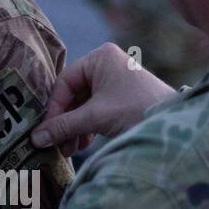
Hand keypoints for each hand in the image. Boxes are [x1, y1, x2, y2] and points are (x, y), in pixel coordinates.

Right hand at [32, 43, 174, 152]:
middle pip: (73, 95)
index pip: (65, 82)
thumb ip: (64, 126)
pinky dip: (87, 128)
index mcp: (99, 58)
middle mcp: (106, 64)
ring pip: (83, 105)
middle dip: (65, 122)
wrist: (173, 124)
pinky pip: (95, 111)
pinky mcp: (121, 98)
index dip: (54, 108)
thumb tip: (35, 138)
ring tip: (69, 150)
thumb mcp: (96, 117)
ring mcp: (114, 81)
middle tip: (55, 144)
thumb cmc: (136, 110)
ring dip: (74, 128)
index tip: (46, 131)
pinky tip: (83, 144)